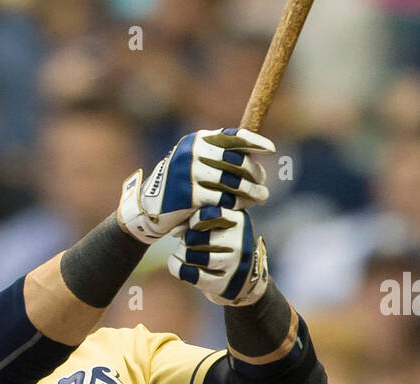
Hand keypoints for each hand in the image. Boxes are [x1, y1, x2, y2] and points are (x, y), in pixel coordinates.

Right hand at [117, 127, 274, 244]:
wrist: (149, 211)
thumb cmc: (180, 188)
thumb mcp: (196, 165)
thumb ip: (220, 159)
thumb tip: (254, 157)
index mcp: (197, 141)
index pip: (232, 137)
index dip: (254, 142)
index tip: (270, 150)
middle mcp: (193, 153)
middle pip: (237, 161)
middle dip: (254, 174)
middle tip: (263, 186)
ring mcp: (190, 173)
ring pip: (233, 181)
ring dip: (250, 192)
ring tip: (260, 198)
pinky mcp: (189, 195)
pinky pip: (222, 199)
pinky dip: (234, 205)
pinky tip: (241, 209)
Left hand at [166, 205, 269, 306]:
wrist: (245, 275)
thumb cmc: (226, 244)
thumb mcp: (221, 226)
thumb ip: (198, 221)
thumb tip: (174, 231)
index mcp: (239, 221)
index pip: (210, 214)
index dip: (194, 219)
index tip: (192, 226)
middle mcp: (239, 242)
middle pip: (196, 237)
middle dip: (186, 239)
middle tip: (186, 242)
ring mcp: (233, 264)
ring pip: (193, 256)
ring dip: (181, 253)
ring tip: (182, 252)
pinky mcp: (223, 283)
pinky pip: (193, 275)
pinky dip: (178, 268)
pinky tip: (175, 263)